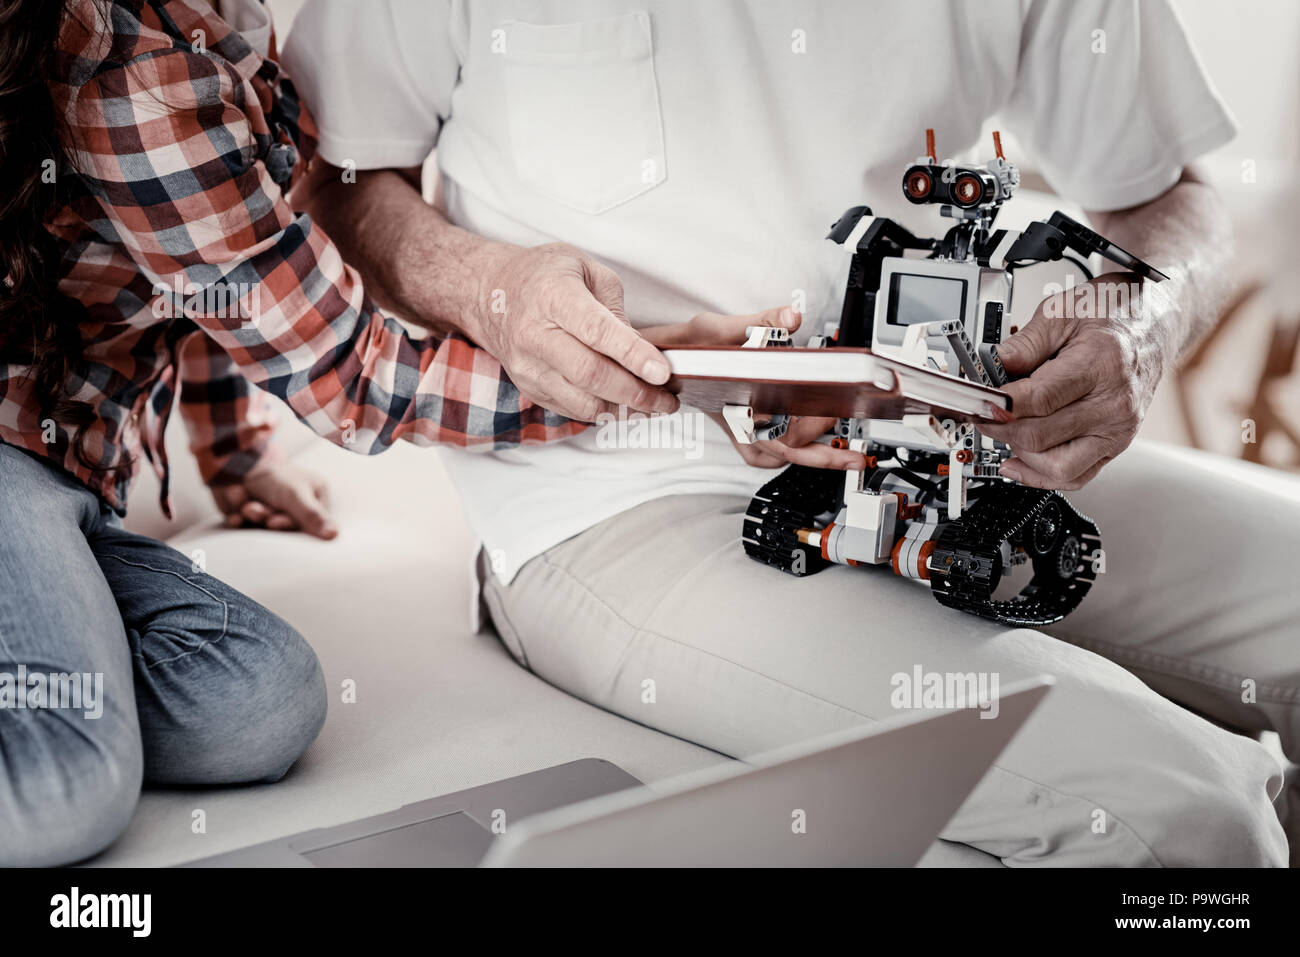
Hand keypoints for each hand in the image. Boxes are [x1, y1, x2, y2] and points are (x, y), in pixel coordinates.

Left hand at [211, 462, 338, 539]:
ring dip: (253, 516)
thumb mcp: (295, 494)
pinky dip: (239, 520)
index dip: (289, 524)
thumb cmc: (273, 474)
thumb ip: (312, 515)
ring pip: (266, 526)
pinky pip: (249, 527)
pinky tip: (235, 515)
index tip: (273, 522)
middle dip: (267, 517)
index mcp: (316, 497)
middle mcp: (298, 505)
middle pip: (286, 524)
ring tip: (245, 506)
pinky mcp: (255, 515)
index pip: (311, 523)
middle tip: (252, 509)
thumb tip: (335, 535)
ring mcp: (276, 509)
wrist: (235, 460)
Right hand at [468, 242, 678, 422]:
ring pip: (582, 402)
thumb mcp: (584, 269)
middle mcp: (535, 335)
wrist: (489, 293)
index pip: (596, 332)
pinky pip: (572, 409)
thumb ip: (615, 309)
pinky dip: (603, 411)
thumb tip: (641, 351)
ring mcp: (528, 367)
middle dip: (636, 393)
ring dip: (624, 409)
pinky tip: (624, 403)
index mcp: (553, 297)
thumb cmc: (542, 276)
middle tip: (667, 399)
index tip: (662, 372)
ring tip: (653, 405)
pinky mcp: (529, 387)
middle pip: (590, 375)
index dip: (633, 355)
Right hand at [649, 304, 867, 470]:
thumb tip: (791, 317)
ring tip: (838, 454)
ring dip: (807, 455)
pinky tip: (801, 440)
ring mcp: (740, 426)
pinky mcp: (739, 423)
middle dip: (824, 458)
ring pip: (777, 454)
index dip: (811, 431)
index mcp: (738, 409)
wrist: (660, 359)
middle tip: (854, 459)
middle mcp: (740, 423)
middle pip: (786, 453)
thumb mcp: (720, 328)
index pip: (780, 436)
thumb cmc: (684, 350)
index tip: (833, 415)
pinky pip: (763, 449)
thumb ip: (761, 321)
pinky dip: (784, 450)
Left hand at [981, 275, 1172, 489]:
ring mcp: (1117, 430)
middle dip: (999, 428)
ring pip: (1056, 467)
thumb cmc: (1112, 313)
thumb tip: (988, 368)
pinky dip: (1041, 476)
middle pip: (1040, 436)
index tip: (976, 401)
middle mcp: (1113, 404)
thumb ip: (1023, 344)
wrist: (1152, 322)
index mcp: (1101, 365)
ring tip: (1005, 431)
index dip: (999, 406)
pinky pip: (1076, 477)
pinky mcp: (1115, 445)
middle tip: (980, 413)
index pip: (1039, 399)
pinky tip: (1017, 463)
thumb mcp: (1061, 311)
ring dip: (1019, 453)